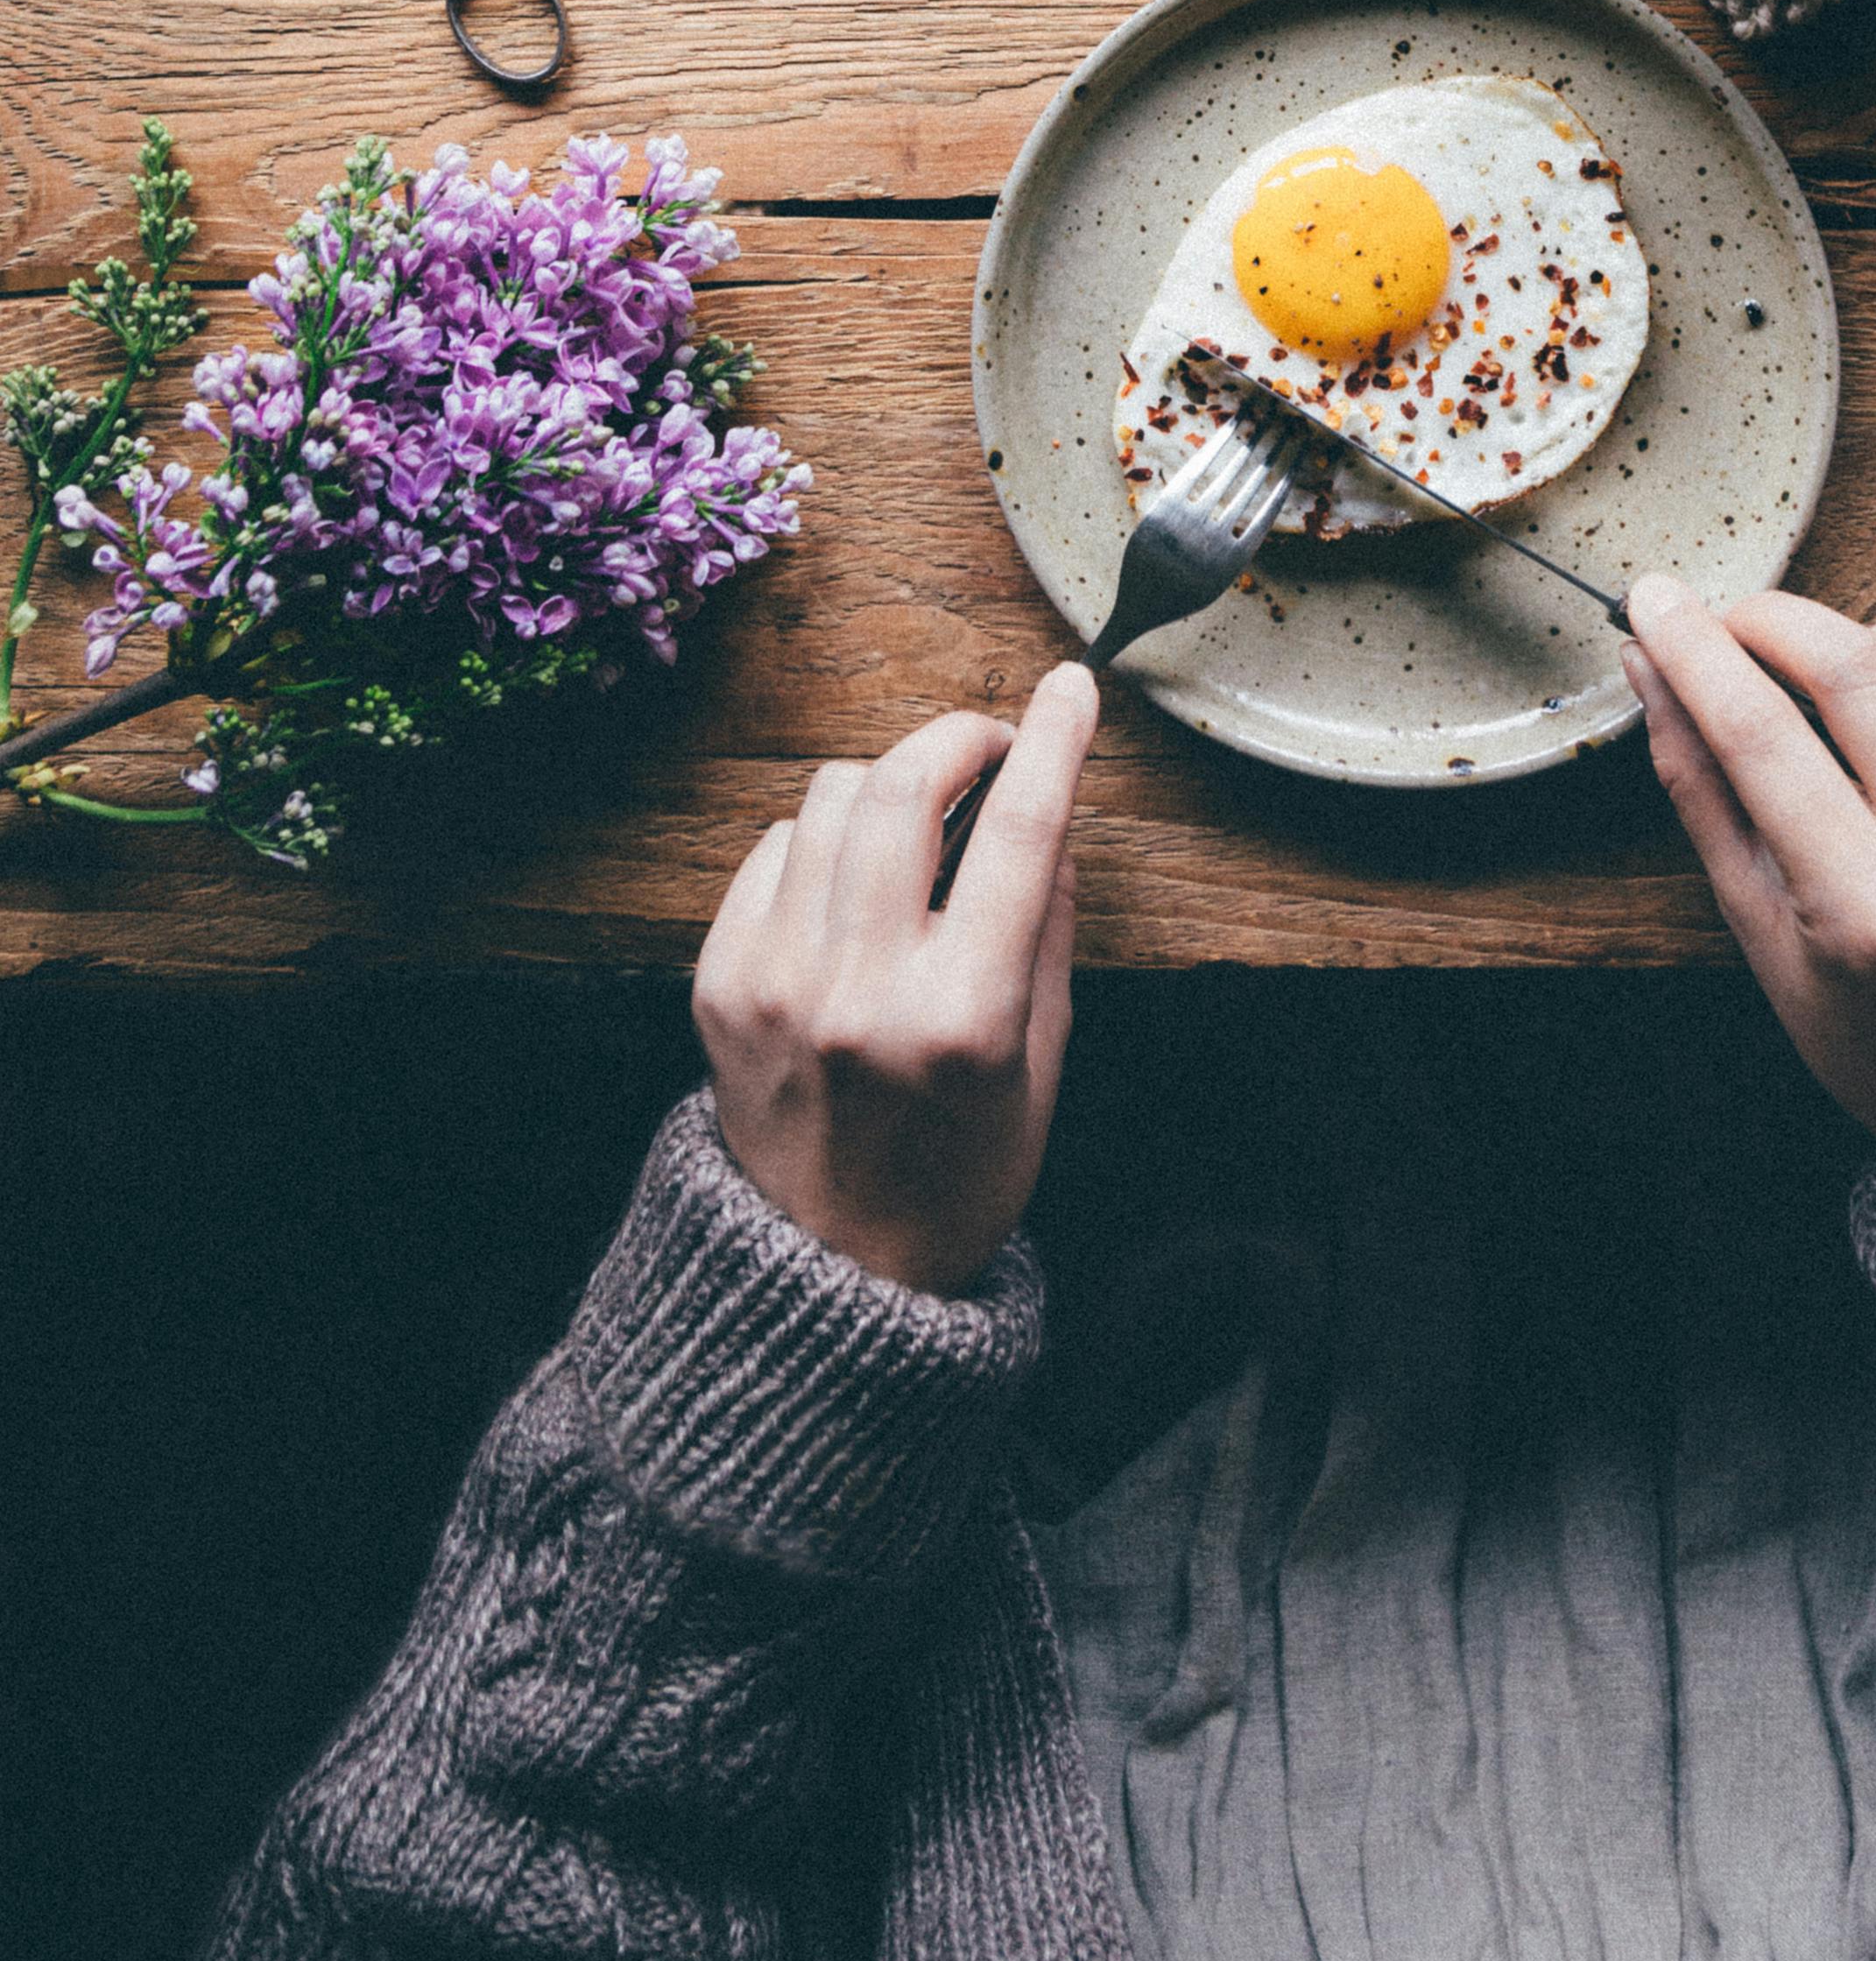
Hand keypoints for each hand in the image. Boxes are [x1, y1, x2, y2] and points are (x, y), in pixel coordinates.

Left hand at [692, 665, 1099, 1296]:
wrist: (830, 1273)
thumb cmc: (960, 1172)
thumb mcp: (1041, 1063)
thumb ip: (1043, 930)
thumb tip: (1045, 816)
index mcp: (963, 1016)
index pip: (1019, 834)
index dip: (1053, 742)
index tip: (1071, 688)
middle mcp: (861, 989)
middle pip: (903, 786)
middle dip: (958, 737)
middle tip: (990, 747)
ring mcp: (778, 983)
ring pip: (829, 799)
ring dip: (887, 785)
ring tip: (920, 826)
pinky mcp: (720, 985)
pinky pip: (771, 851)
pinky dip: (820, 841)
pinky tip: (852, 884)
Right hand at [1623, 577, 1875, 1176]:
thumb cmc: (1864, 1025)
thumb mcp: (1756, 931)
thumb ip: (1702, 789)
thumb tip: (1652, 665)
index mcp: (1869, 910)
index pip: (1760, 734)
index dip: (1694, 649)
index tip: (1652, 599)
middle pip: (1857, 667)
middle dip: (1774, 619)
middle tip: (1730, 623)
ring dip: (1853, 659)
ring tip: (1822, 710)